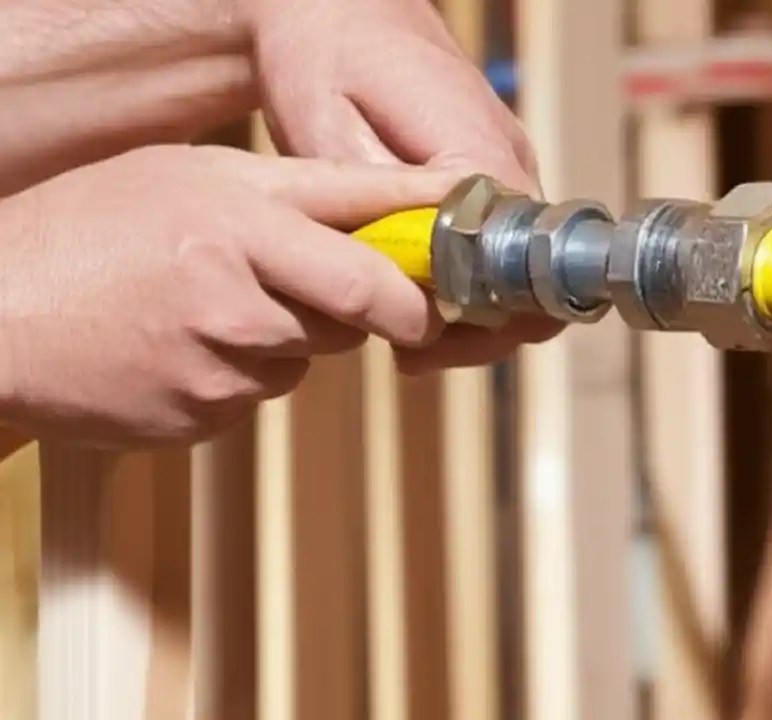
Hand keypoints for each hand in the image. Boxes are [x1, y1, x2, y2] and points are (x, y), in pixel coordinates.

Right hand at [0, 144, 460, 445]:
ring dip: (282, 335)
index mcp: (239, 226)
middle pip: (350, 323)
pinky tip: (181, 342)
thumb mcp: (202, 172)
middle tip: (302, 281)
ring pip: (302, 360)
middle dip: (350, 307)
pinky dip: (237, 373)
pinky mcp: (199, 422)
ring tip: (207, 302)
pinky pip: (255, 398)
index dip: (418, 296)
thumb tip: (420, 201)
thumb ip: (317, 191)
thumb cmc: (95, 225)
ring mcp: (216, 374)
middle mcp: (235, 305)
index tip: (440, 297)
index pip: (368, 278)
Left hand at [243, 0, 560, 371]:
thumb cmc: (323, 54)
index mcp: (479, 151)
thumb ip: (381, 201)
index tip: (428, 341)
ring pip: (520, 268)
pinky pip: (500, 246)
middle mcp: (511, 161)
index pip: (519, 259)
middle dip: (480, 330)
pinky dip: (466, 284)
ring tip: (404, 336)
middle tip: (411, 353)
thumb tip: (424, 270)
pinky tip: (412, 299)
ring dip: (473, 314)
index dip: (485, 315)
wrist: (335, 4)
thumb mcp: (328, 126)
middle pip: (531, 276)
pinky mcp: (494, 174)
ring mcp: (510, 167)